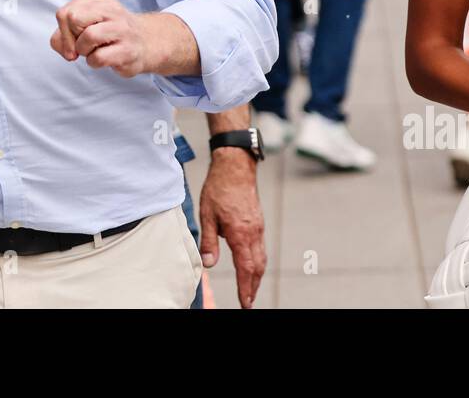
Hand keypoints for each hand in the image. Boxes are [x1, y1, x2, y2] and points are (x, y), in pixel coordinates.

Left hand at [50, 0, 150, 77]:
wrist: (146, 43)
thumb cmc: (107, 35)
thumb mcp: (83, 25)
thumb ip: (63, 34)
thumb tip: (64, 47)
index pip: (65, 13)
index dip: (63, 33)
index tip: (74, 40)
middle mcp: (112, 8)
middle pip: (72, 18)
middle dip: (71, 38)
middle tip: (82, 45)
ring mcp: (122, 28)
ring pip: (87, 36)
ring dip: (83, 50)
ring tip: (94, 51)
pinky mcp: (128, 50)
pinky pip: (97, 58)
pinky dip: (94, 62)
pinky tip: (105, 58)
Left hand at [198, 149, 265, 307]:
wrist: (235, 166)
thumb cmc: (219, 188)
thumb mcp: (207, 214)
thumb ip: (209, 241)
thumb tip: (208, 264)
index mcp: (240, 233)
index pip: (246, 268)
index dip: (245, 288)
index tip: (245, 303)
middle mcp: (253, 233)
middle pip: (257, 267)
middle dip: (253, 287)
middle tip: (248, 302)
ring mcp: (258, 227)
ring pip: (261, 258)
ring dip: (256, 276)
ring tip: (250, 289)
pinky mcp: (257, 222)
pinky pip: (260, 247)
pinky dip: (257, 262)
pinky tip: (250, 265)